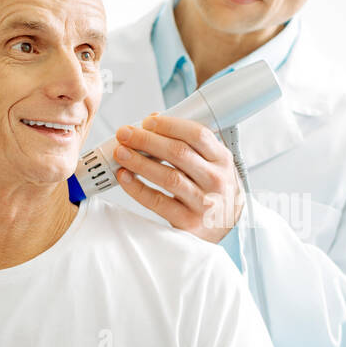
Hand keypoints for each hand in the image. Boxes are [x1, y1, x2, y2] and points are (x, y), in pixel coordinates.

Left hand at [112, 114, 243, 244]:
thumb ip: (189, 143)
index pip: (197, 134)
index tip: (147, 121)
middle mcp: (215, 179)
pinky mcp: (188, 221)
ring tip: (121, 152)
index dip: (169, 125)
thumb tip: (155, 121)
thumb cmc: (214, 189)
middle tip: (125, 134)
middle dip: (147, 140)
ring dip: (140, 162)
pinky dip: (138, 188)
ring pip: (168, 177)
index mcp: (222, 159)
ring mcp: (203, 202)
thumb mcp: (212, 162)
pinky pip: (158, 202)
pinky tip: (125, 177)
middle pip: (179, 153)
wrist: (224, 225)